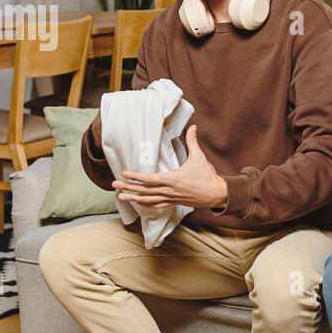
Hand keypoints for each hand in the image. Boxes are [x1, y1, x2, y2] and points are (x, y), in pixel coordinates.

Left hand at [113, 125, 228, 210]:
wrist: (216, 194)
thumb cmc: (207, 176)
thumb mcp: (199, 158)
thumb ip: (193, 142)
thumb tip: (193, 127)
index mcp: (173, 179)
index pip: (150, 179)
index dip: (136, 177)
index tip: (124, 173)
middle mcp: (169, 190)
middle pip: (144, 191)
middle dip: (128, 188)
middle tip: (114, 185)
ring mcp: (171, 198)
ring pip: (148, 200)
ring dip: (133, 198)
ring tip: (120, 197)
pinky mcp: (174, 202)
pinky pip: (156, 205)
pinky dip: (145, 204)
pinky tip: (138, 203)